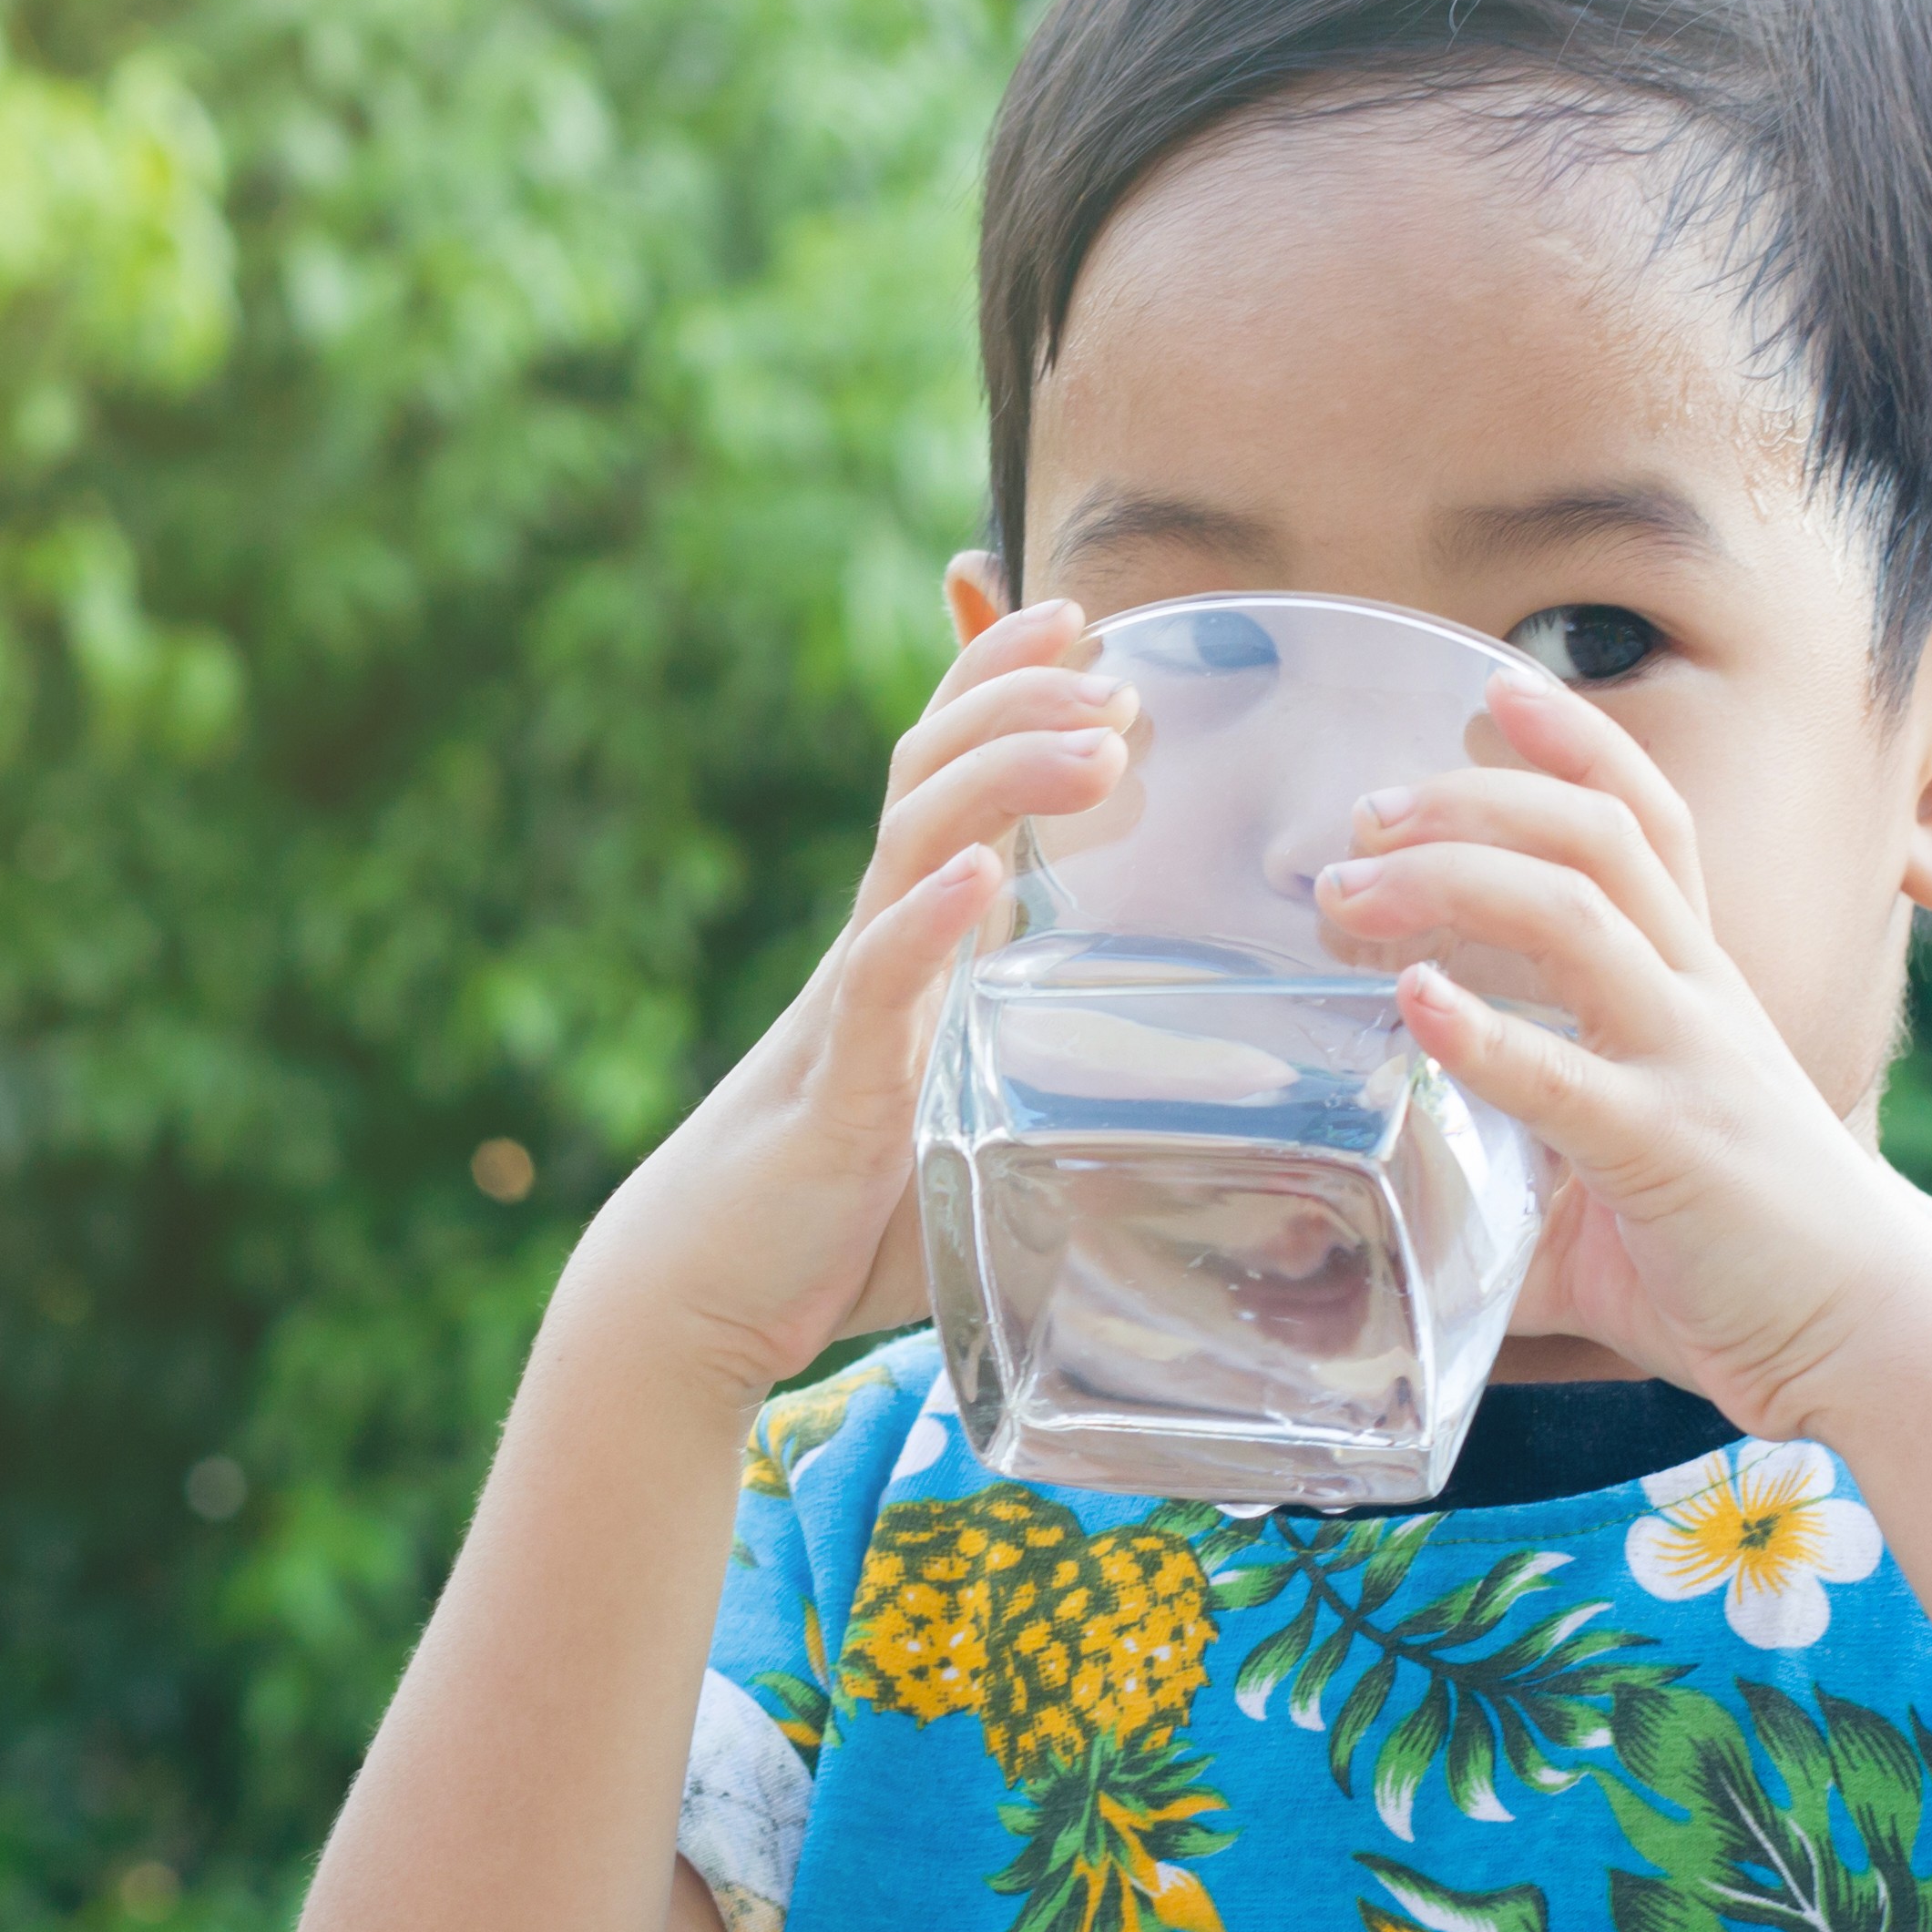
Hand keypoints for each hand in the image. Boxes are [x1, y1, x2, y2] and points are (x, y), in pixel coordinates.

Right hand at [566, 597, 1131, 1407]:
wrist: (697, 1298)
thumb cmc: (838, 1227)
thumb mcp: (977, 1141)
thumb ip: (1069, 1113)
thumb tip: (1233, 1146)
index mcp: (909, 946)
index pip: (950, 778)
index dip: (1005, 688)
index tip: (1089, 633)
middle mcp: (878, 950)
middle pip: (930, 777)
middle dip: (1015, 698)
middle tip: (1106, 657)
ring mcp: (853, 1010)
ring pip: (912, 849)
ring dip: (1002, 779)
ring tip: (1092, 740)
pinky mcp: (838, 1093)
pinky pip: (878, 985)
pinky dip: (926, 923)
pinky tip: (976, 877)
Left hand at [1308, 670, 1931, 1441]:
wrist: (1872, 1342)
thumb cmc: (1741, 1266)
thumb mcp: (1608, 1194)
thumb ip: (1510, 1177)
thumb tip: (1396, 1210)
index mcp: (1694, 987)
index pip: (1648, 821)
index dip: (1578, 742)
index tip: (1495, 687)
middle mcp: (1697, 998)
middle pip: (1594, 835)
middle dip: (1473, 798)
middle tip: (1365, 816)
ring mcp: (1687, 1064)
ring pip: (1576, 916)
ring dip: (1449, 883)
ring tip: (1347, 895)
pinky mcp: (1671, 1149)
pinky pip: (1567, 1077)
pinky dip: (1485, 1031)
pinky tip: (1414, 1003)